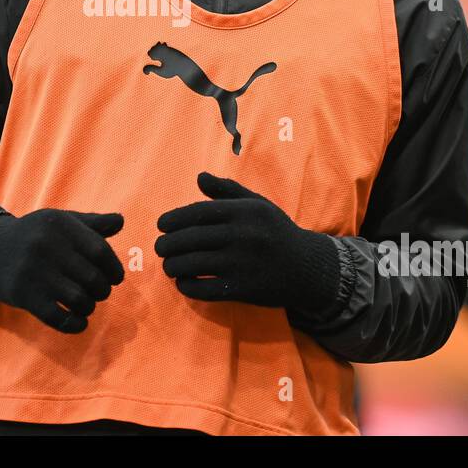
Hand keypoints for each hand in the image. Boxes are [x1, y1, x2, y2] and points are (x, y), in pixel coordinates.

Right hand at [0, 209, 125, 333]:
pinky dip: (74, 324)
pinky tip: (79, 323)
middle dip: (102, 290)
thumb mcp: (60, 222)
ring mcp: (34, 271)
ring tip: (85, 304)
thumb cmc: (35, 235)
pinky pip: (57, 317)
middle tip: (98, 292)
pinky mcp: (23, 295)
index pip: (100, 251)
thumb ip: (92, 224)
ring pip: (79, 299)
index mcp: (60, 224)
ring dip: (88, 307)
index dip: (113, 268)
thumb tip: (120, 221)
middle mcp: (46, 245)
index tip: (114, 278)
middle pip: (92, 278)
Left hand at [154, 172, 339, 315]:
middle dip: (167, 244)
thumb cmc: (276, 232)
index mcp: (244, 212)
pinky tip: (183, 283)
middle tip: (160, 248)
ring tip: (169, 266)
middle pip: (190, 239)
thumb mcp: (257, 205)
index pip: (197, 212)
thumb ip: (227, 191)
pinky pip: (204, 290)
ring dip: (173, 266)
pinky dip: (187, 287)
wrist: (308, 268)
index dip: (173, 219)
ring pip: (192, 265)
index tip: (161, 225)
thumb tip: (199, 177)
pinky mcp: (242, 289)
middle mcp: (242, 235)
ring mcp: (242, 264)